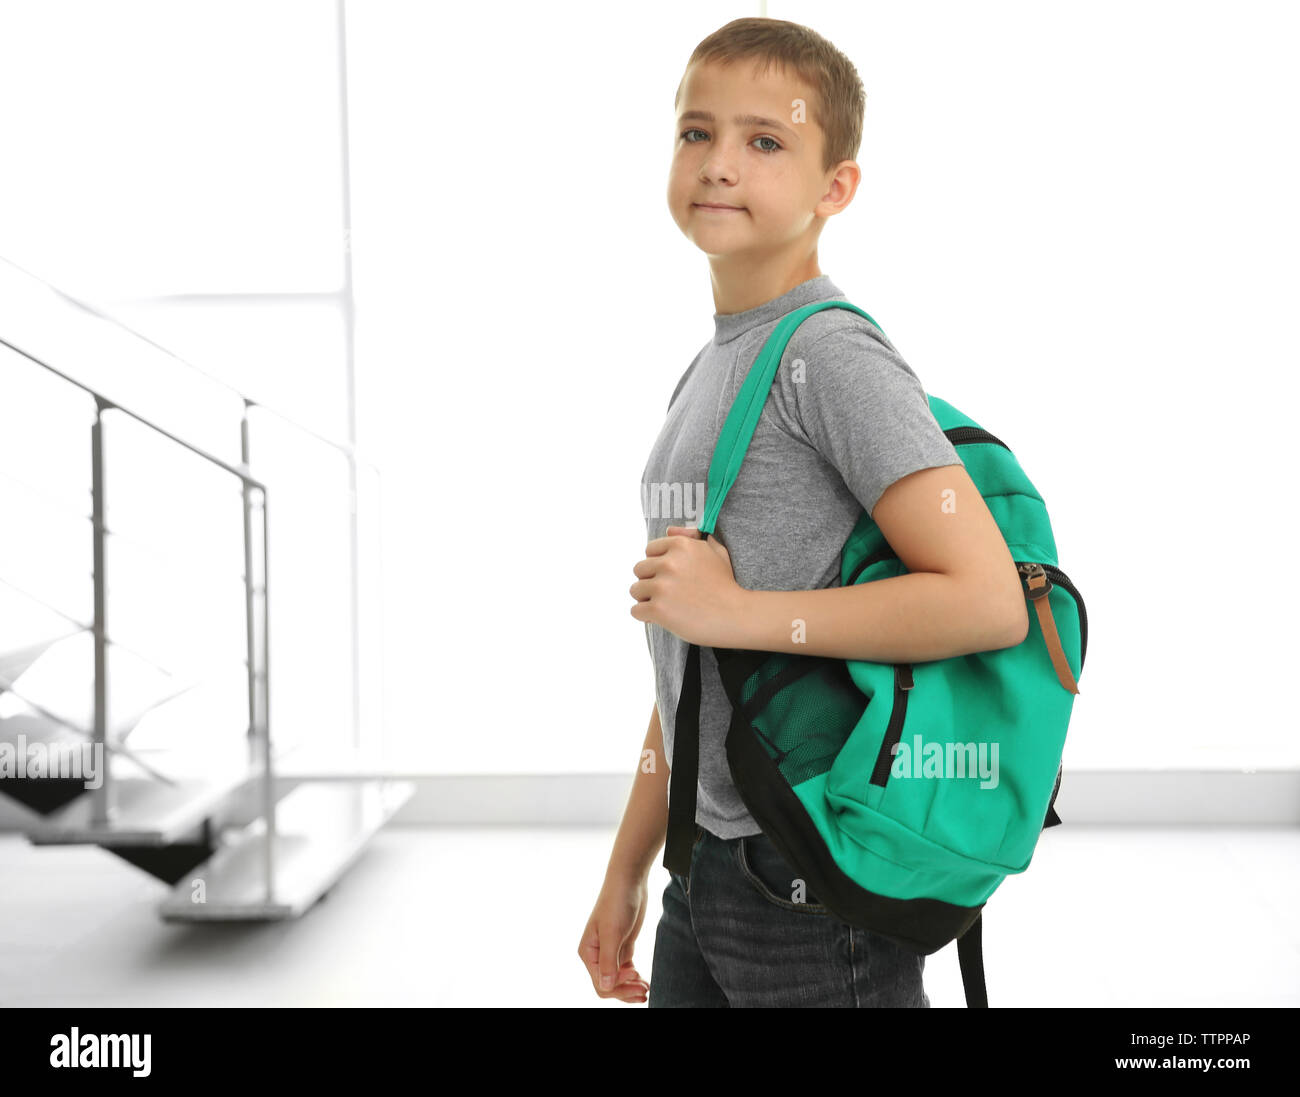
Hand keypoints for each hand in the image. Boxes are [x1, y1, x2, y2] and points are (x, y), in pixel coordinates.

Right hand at [578, 874, 650, 1003]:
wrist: (629, 881)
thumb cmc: (617, 902)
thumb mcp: (612, 932)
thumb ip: (608, 961)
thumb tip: (606, 987)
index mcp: (588, 952)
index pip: (601, 983)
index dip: (618, 986)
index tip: (636, 974)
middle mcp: (596, 955)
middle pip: (609, 985)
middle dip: (626, 991)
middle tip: (645, 992)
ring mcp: (610, 951)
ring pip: (618, 980)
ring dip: (631, 987)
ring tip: (646, 990)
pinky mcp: (622, 946)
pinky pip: (625, 970)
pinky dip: (633, 978)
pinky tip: (644, 980)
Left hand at [629, 525, 745, 646]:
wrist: (736, 616)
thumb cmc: (726, 585)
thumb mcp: (716, 552)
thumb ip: (691, 538)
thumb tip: (669, 529)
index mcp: (680, 545)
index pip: (649, 551)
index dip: (658, 565)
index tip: (671, 576)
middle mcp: (669, 563)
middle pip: (639, 570)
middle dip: (650, 581)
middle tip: (669, 594)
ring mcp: (662, 587)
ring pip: (635, 590)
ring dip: (647, 599)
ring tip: (666, 606)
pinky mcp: (658, 609)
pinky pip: (636, 611)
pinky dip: (645, 616)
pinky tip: (661, 618)